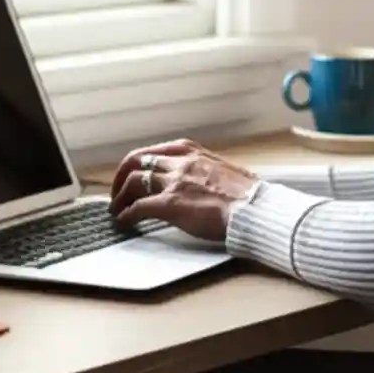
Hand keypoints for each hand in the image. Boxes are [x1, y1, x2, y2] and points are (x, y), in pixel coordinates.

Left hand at [109, 138, 258, 240]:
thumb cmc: (247, 195)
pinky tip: (125, 222)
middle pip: (135, 161)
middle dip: (121, 176)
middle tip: (117, 192)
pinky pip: (138, 207)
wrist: (256, 209)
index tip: (132, 175)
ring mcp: (173, 181)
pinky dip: (126, 214)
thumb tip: (197, 181)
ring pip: (133, 182)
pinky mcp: (170, 204)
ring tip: (117, 209)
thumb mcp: (222, 170)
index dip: (137, 164)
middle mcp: (179, 162)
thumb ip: (203, 170)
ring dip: (120, 197)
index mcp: (192, 151)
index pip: (153, 151)